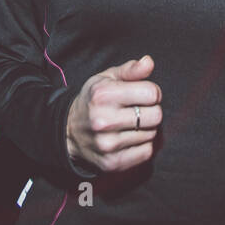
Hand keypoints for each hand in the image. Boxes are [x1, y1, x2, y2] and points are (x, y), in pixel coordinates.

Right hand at [66, 55, 162, 172]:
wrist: (69, 131)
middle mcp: (104, 120)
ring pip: (151, 134)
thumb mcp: (107, 78)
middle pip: (156, 116)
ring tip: (129, 124)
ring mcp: (108, 144)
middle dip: (151, 110)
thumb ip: (131, 69)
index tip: (143, 94)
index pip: (152, 93)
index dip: (152, 92)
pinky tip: (129, 138)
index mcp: (103, 95)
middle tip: (138, 110)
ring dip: (145, 128)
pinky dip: (142, 145)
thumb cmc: (94, 100)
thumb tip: (149, 62)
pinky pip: (146, 152)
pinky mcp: (112, 162)